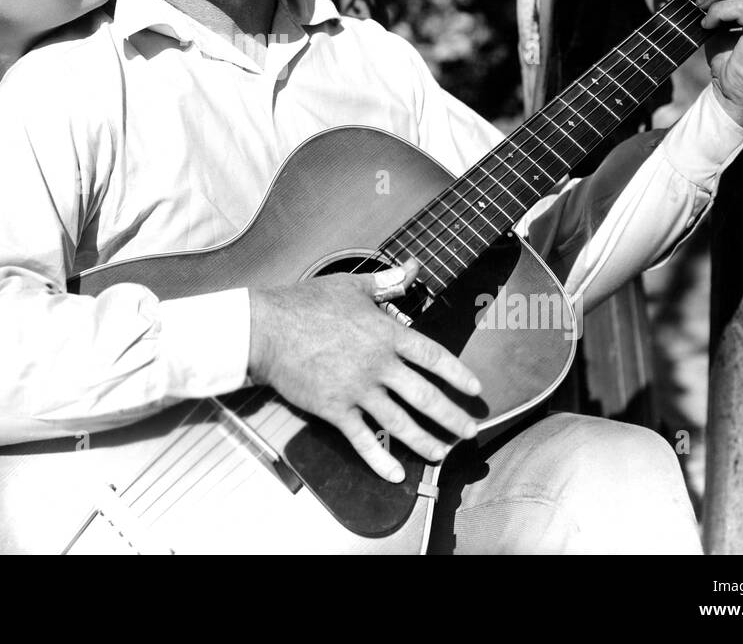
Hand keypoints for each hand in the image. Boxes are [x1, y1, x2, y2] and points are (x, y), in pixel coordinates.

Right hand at [247, 259, 481, 483]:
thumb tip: (413, 267)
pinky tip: (396, 474)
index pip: (433, 357)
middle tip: (471, 431)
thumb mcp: (352, 286)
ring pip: (400, 424)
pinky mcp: (335, 410)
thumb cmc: (307, 303)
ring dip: (427, 442)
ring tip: (443, 453)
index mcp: (386, 333)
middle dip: (452, 418)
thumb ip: (387, 282)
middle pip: (425, 397)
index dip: (458, 374)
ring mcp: (357, 390)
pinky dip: (380, 460)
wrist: (267, 329)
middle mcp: (378, 365)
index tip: (475, 389)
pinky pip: (363, 440)